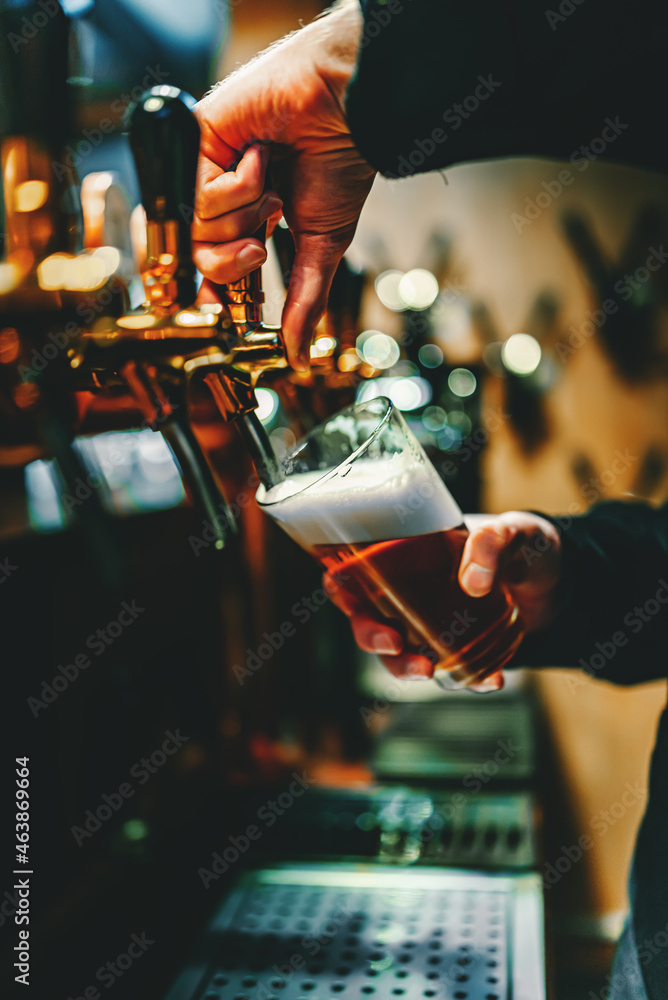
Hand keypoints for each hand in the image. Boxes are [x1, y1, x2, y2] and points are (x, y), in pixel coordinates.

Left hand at [193, 0, 375, 370]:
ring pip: (197, 230)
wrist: (348, 109)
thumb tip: (299, 353)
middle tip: (258, 246)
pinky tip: (263, 155)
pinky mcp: (197, 142)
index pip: (215, 274)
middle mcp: (222, 200)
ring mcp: (206, 171)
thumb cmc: (341, 162)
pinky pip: (202, 195)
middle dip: (229, 262)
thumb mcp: (322, 246)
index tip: (230, 320)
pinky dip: (243, 186)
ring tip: (270, 189)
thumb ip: (304, 301)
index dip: (218, 300)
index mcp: (248, 223)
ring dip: (244, 217)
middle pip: (196, 259)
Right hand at [325, 511, 563, 691]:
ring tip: (433, 673)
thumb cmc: (526, 543)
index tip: (349, 599)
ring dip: (405, 669)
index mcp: (406, 557)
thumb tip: (470, 584)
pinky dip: (465, 682)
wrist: (561, 580)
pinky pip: (447, 673)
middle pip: (366, 620)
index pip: (353, 571)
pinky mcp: (457, 652)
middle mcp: (408, 595)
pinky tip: (492, 681)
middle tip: (395, 645)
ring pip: (397, 654)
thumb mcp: (513, 532)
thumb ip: (493, 543)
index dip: (339, 587)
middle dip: (371, 638)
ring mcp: (429, 627)